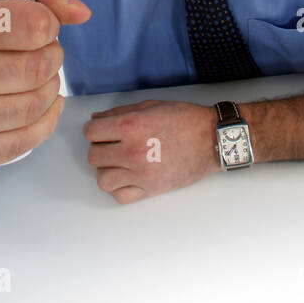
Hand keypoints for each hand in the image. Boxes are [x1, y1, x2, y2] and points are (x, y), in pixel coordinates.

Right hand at [0, 0, 90, 176]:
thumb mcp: (0, 6)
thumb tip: (80, 12)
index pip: (32, 24)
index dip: (49, 25)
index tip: (41, 27)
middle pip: (36, 68)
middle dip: (52, 59)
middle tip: (45, 56)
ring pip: (32, 106)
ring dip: (50, 91)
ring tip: (41, 81)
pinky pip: (23, 141)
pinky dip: (44, 123)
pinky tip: (40, 109)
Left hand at [83, 99, 219, 204]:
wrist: (212, 140)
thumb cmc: (185, 120)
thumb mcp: (151, 106)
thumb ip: (120, 112)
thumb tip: (96, 119)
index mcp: (132, 126)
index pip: (91, 132)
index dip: (94, 129)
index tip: (101, 131)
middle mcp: (133, 151)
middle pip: (93, 156)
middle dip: (99, 149)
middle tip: (112, 145)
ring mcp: (141, 174)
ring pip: (102, 179)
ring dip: (107, 170)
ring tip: (119, 163)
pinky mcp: (151, 189)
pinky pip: (120, 196)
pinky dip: (119, 188)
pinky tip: (128, 177)